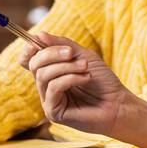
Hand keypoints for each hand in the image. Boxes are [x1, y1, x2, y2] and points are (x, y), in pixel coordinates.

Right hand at [18, 31, 132, 135]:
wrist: (118, 103)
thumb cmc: (102, 81)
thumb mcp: (83, 56)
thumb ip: (62, 45)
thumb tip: (39, 35)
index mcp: (51, 72)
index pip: (28, 60)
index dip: (29, 48)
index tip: (38, 39)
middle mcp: (46, 86)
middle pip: (35, 64)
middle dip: (51, 54)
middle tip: (71, 52)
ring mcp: (48, 100)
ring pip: (43, 75)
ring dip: (66, 67)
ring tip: (85, 67)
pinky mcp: (53, 112)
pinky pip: (53, 88)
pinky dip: (70, 78)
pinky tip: (86, 78)